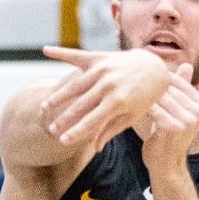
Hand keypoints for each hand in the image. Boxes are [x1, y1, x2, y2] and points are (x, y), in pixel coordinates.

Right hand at [39, 46, 173, 153]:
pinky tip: (45, 50)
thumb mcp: (131, 116)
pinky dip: (61, 53)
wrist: (154, 68)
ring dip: (58, 97)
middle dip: (64, 119)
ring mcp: (103, 70)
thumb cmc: (143, 98)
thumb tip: (96, 149)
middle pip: (80, 105)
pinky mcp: (100, 57)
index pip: (92, 121)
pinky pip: (77, 55)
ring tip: (44, 108)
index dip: (76, 132)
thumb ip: (111, 130)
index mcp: (118, 102)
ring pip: (74, 85)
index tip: (62, 141)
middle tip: (51, 129)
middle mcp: (109, 85)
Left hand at [138, 64, 198, 176]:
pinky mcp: (175, 127)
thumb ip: (182, 89)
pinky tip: (127, 102)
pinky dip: (140, 105)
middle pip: (169, 88)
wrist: (167, 166)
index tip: (139, 73)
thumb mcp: (177, 110)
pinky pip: (154, 109)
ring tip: (125, 86)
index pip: (178, 82)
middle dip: (148, 83)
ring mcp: (189, 119)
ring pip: (160, 97)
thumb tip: (187, 64)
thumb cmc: (168, 136)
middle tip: (128, 77)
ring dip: (142, 91)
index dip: (158, 77)